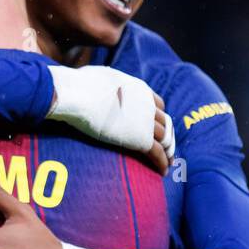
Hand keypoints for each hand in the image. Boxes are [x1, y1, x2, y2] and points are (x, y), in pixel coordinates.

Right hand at [48, 64, 172, 173]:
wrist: (79, 95)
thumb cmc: (81, 86)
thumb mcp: (100, 77)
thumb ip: (107, 82)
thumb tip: (96, 82)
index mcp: (139, 89)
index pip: (158, 104)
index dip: (158, 116)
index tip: (157, 126)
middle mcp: (147, 104)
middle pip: (165, 122)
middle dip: (168, 135)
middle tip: (168, 148)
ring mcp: (146, 121)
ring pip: (165, 139)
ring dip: (168, 151)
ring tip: (169, 163)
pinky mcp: (141, 138)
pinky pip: (157, 153)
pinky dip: (162, 163)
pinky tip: (163, 172)